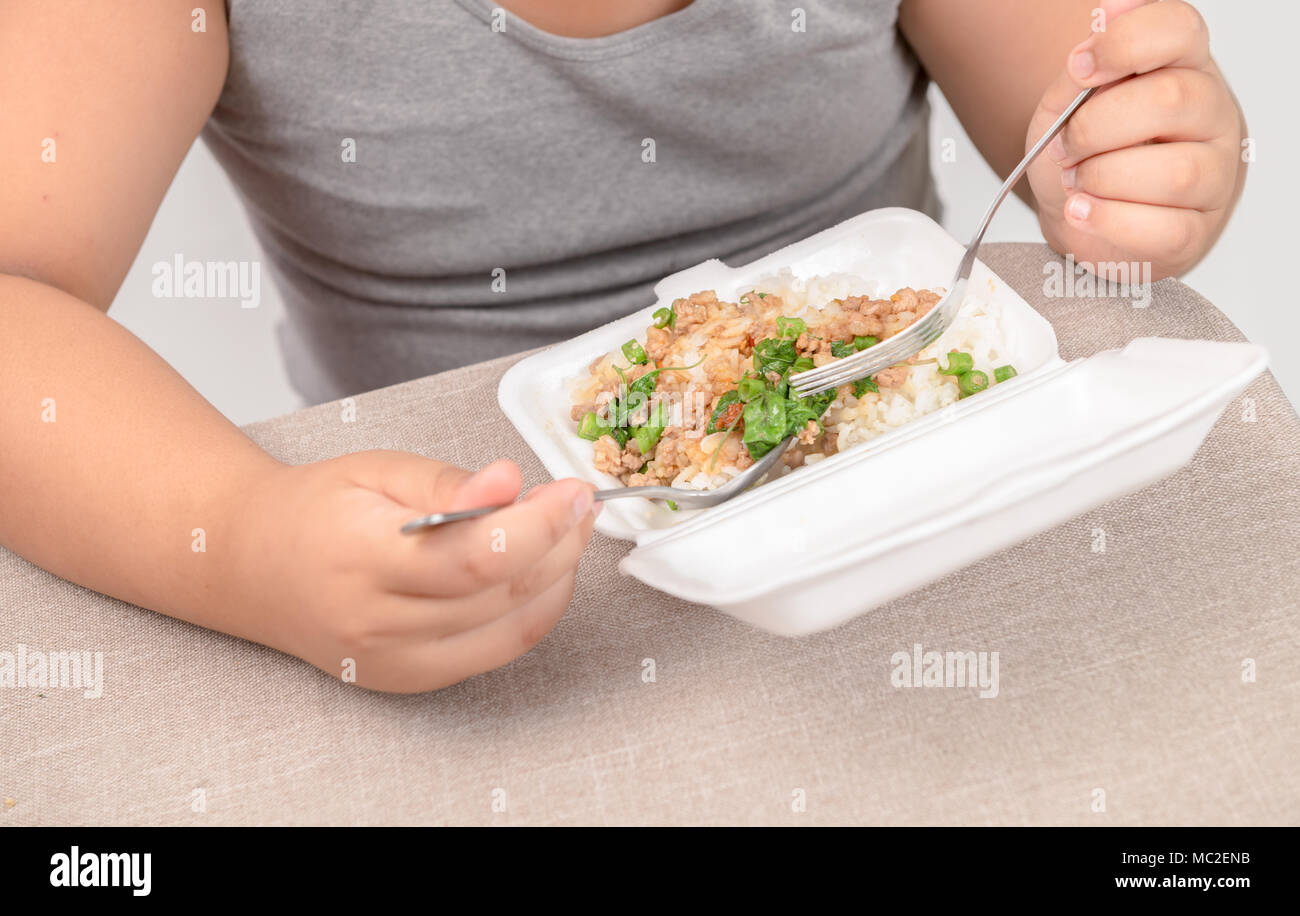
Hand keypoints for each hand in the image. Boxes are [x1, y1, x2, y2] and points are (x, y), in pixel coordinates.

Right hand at [223, 452, 598, 691]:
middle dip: (560, 544)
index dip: (541, 526)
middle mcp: (377, 624)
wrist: (253, 565)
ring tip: (566, 532)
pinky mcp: (412, 680)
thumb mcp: (378, 471)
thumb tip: (511, 483)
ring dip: (557, 578)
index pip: (478, 557)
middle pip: (503, 594)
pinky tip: (541, 572)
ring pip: (511, 628)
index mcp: (361, 559)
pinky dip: (533, 612)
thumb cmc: (316, 510)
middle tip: (578, 503)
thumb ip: (449, 482)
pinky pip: (496, 651)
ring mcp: (395, 662)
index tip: (574, 492)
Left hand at [1026, 0, 1243, 278]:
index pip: (1178, 29)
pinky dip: (1108, 220)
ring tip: (1075, 182)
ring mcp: (1214, 175)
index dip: (1125, 42)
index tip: (1079, 66)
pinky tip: (1082, 211)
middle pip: (1172, 100)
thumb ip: (1081, 73)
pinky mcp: (1195, 231)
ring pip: (1174, 173)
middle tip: (1065, 147)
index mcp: (1183, 68)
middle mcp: (1211, 116)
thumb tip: (1099, 26)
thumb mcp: (1067, 106)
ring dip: (1102, 178)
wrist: (1081, 217)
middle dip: (1096, 127)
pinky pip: (1164, 229)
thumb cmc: (1084, 154)